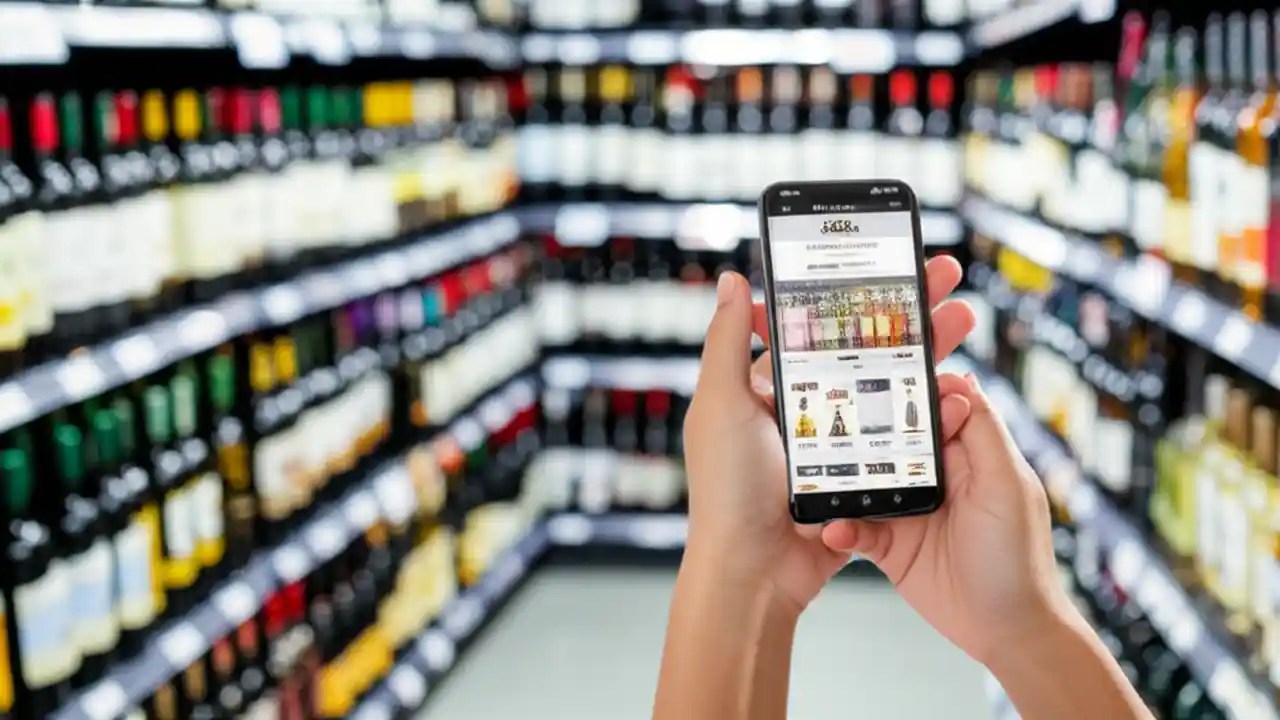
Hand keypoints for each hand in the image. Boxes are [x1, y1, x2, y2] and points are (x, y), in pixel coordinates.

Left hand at [681, 257, 975, 612]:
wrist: (754, 573)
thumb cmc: (728, 488)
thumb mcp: (721, 403)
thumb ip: (728, 340)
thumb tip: (735, 279)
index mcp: (770, 388)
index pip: (820, 327)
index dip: (859, 295)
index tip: (893, 264)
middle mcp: (805, 411)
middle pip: (867, 350)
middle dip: (908, 314)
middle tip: (948, 281)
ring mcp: (836, 444)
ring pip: (891, 388)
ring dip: (928, 353)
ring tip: (965, 321)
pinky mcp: (860, 476)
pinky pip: (901, 437)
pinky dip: (929, 412)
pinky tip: (958, 386)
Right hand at [822, 375, 1070, 666]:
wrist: (1008, 631)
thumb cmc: (1018, 556)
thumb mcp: (1008, 484)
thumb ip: (984, 431)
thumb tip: (959, 380)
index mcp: (967, 454)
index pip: (933, 408)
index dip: (908, 390)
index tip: (876, 373)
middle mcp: (935, 477)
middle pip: (890, 440)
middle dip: (860, 430)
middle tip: (829, 420)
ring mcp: (910, 511)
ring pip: (866, 482)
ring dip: (841, 481)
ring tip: (814, 476)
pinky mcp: (891, 546)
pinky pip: (857, 529)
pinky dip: (842, 527)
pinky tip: (832, 527)